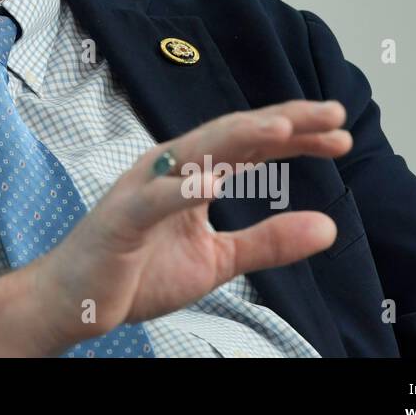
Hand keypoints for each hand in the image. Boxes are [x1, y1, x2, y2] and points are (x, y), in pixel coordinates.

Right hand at [0, 99, 351, 355]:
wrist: (74, 300)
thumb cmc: (137, 272)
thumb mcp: (217, 260)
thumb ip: (268, 242)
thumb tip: (329, 227)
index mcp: (192, 174)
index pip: (252, 146)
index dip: (297, 137)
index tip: (341, 134)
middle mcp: (169, 168)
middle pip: (233, 134)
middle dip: (284, 121)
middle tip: (335, 114)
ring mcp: (143, 188)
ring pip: (197, 151)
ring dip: (240, 137)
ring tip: (284, 130)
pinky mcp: (121, 218)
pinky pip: (153, 199)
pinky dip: (180, 187)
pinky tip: (212, 182)